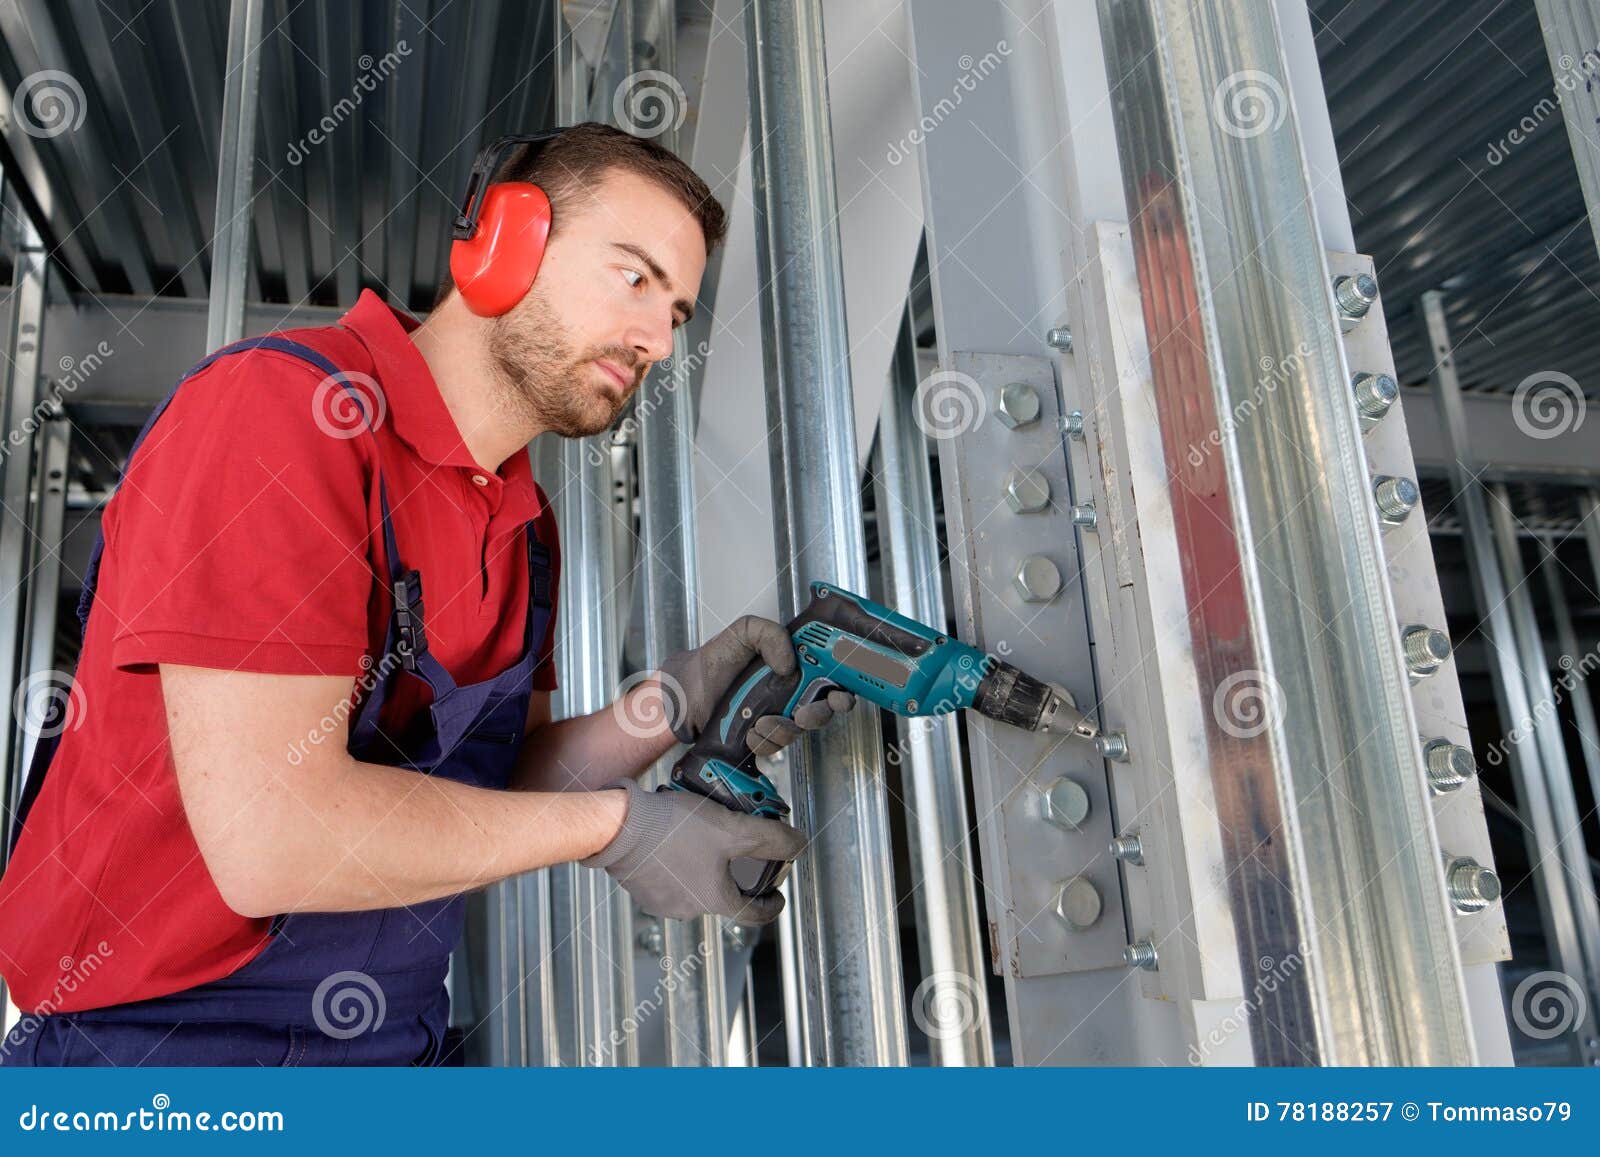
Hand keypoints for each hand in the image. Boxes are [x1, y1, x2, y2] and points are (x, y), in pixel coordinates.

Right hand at [581, 779, 805, 923]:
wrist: (619, 827)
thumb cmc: (673, 831)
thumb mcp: (734, 829)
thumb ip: (772, 839)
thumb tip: (799, 844)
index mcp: (714, 901)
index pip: (754, 914)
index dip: (772, 904)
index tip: (777, 895)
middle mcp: (688, 909)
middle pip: (723, 894)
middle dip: (735, 873)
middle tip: (739, 847)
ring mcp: (661, 901)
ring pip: (694, 884)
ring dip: (704, 865)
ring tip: (705, 834)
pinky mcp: (640, 887)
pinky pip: (668, 877)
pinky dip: (678, 862)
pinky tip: (676, 838)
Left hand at [658, 614, 855, 754]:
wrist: (683, 700)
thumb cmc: (709, 665)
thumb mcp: (740, 634)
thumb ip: (767, 634)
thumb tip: (790, 662)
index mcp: (791, 662)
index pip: (831, 673)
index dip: (843, 685)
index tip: (838, 694)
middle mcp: (790, 689)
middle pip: (825, 707)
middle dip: (817, 714)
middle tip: (801, 713)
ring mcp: (779, 714)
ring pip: (800, 730)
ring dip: (781, 729)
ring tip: (758, 721)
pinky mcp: (766, 736)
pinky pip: (778, 746)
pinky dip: (765, 742)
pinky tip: (749, 732)